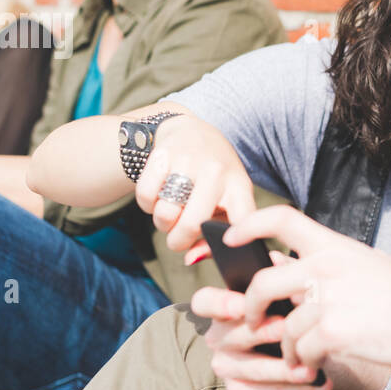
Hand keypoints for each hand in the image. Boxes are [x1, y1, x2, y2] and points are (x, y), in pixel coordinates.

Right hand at [131, 115, 256, 255]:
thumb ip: (216, 234)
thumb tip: (192, 258)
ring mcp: (189, 161)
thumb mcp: (226, 199)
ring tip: (170, 215)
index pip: (244, 218)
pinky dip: (147, 206)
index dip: (236, 238)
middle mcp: (216, 171)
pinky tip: (158, 198)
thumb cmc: (214, 177)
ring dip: (162, 224)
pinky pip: (145, 197)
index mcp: (238, 186)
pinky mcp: (162, 155)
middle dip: (179, 241)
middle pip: (193, 224)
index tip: (225, 244)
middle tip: (178, 239)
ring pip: (165, 214)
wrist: (192, 131)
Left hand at [188, 206, 390, 389]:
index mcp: (333, 246)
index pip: (282, 219)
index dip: (249, 226)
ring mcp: (328, 299)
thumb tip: (290, 273)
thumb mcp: (364, 264)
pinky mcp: (333, 332)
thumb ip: (327, 266)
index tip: (231, 240)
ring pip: (283, 328)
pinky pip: (299, 351)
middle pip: (263, 283)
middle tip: (252, 321)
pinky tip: (315, 365)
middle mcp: (326, 267)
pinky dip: (303, 363)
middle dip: (249, 307)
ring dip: (287, 348)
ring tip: (300, 356)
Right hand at [192, 287, 336, 389]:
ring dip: (283, 370)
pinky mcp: (238, 388)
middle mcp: (219, 336)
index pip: (204, 301)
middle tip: (289, 330)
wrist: (312, 344)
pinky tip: (318, 383)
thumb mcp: (291, 288)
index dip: (219, 304)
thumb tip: (277, 260)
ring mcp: (226, 364)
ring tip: (312, 369)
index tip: (244, 305)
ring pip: (249, 368)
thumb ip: (283, 274)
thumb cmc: (296, 310)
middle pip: (231, 336)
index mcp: (225, 307)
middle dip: (263, 334)